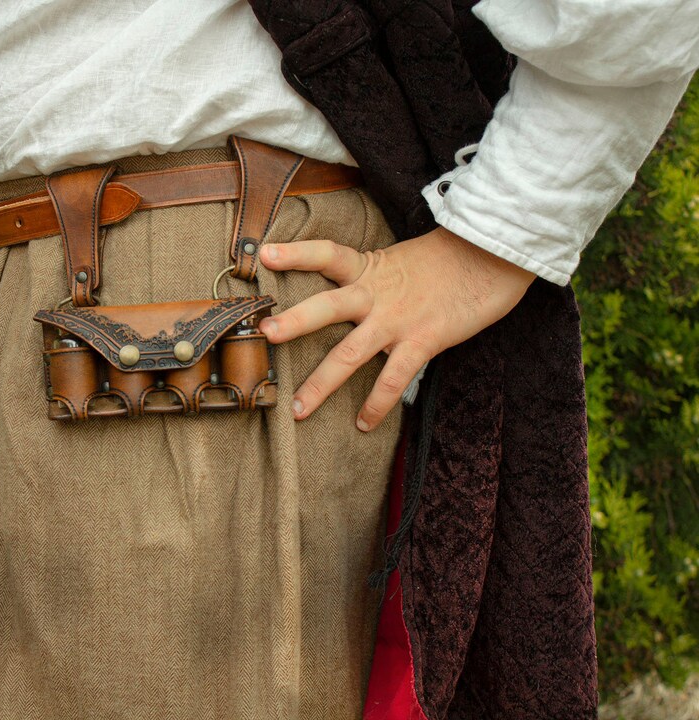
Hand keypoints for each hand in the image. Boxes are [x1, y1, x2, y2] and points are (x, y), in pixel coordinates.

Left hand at [257, 226, 535, 429]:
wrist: (495, 258)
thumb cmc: (447, 262)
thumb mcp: (400, 261)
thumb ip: (371, 278)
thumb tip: (348, 296)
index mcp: (369, 268)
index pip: (326, 254)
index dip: (296, 253)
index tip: (265, 254)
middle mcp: (377, 293)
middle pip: (327, 306)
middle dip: (295, 322)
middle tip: (264, 334)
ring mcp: (399, 319)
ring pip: (351, 354)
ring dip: (322, 382)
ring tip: (297, 408)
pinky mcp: (424, 341)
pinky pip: (394, 380)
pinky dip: (377, 405)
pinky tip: (362, 424)